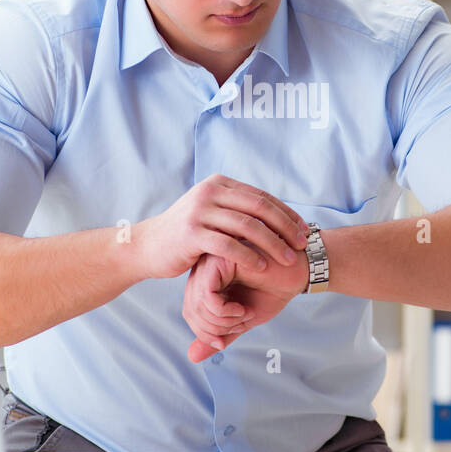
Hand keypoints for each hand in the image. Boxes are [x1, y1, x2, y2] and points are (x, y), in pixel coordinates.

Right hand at [134, 174, 307, 280]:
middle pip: (259, 207)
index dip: (286, 213)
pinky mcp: (191, 233)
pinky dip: (248, 256)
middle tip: (302, 244)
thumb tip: (273, 211)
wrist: (147, 247)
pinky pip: (228, 244)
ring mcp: (200, 211)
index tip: (304, 230)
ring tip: (288, 260)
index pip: (262, 196)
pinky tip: (262, 267)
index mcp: (219, 184)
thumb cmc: (185, 234)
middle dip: (285, 226)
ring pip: (247, 226)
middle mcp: (210, 192)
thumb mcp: (210, 211)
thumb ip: (235, 208)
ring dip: (272, 244)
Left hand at [182, 248, 308, 362]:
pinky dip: (225, 311)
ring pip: (197, 305)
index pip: (190, 313)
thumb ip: (218, 335)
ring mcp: (209, 264)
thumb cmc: (271, 291)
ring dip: (223, 321)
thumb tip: (191, 357)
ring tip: (244, 315)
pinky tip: (242, 308)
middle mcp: (203, 271)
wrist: (295, 273)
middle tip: (239, 325)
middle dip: (215, 329)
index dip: (207, 333)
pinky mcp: (218, 262)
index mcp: (206, 282)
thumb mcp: (241, 320)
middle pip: (191, 310)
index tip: (227, 337)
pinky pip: (207, 296)